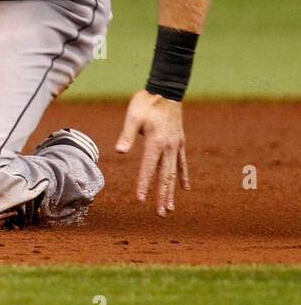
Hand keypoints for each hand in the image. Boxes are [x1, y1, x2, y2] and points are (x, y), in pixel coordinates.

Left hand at [116, 89, 190, 215]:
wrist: (166, 90)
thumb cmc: (146, 102)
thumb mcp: (133, 116)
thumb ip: (127, 135)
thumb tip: (120, 151)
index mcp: (156, 142)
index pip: (148, 168)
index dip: (144, 184)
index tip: (141, 200)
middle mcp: (169, 147)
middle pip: (165, 176)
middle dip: (162, 196)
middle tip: (161, 214)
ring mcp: (176, 146)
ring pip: (174, 173)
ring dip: (172, 191)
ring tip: (171, 208)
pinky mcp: (180, 142)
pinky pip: (182, 163)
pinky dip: (183, 176)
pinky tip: (185, 188)